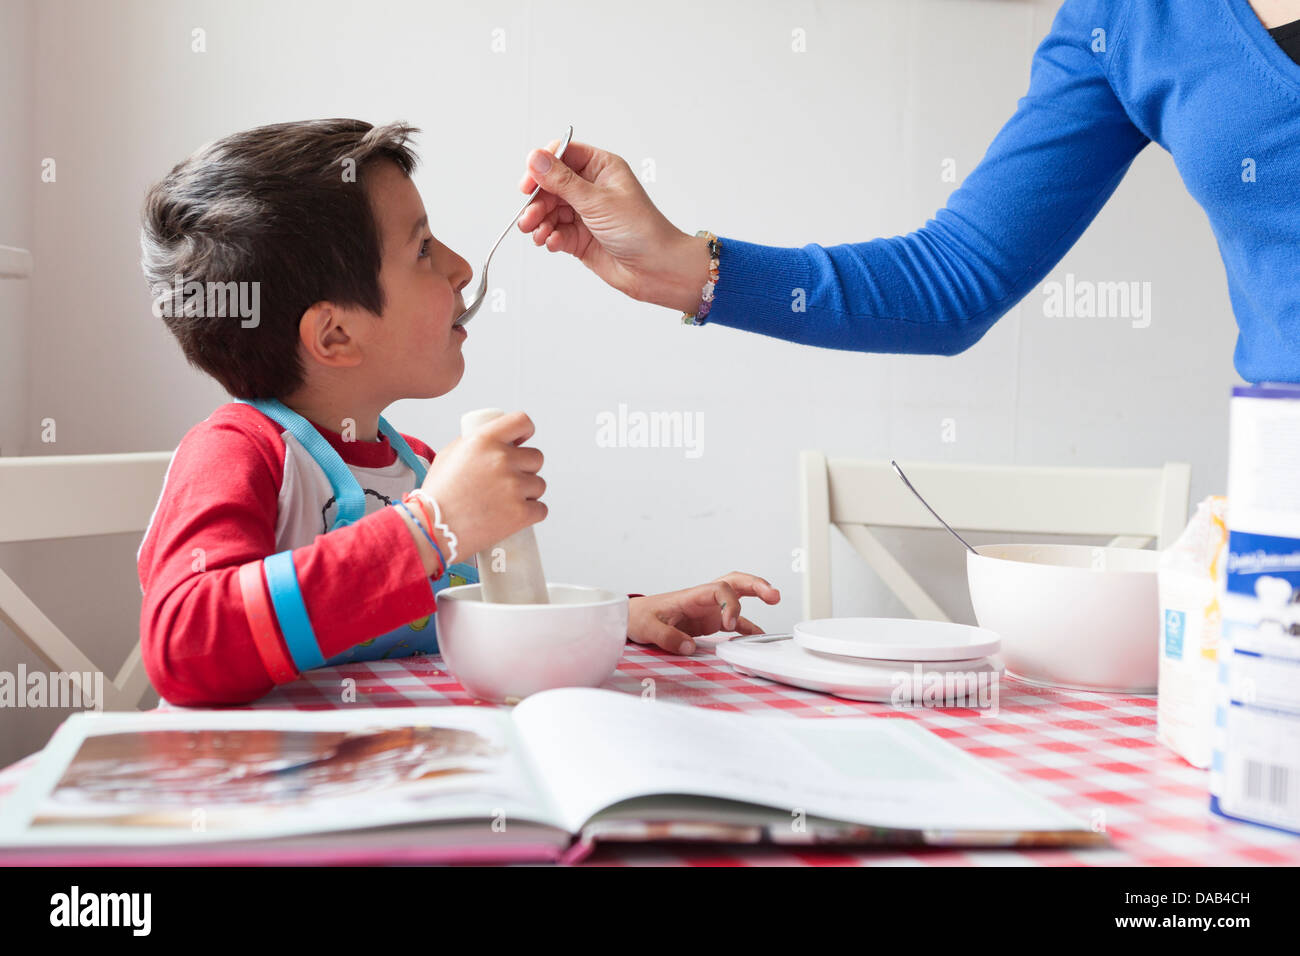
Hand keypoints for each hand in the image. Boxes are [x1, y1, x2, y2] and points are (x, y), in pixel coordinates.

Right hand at [418, 411, 545, 559]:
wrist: (432, 530)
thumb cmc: (437, 495)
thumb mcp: (449, 455)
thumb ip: (476, 442)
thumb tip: (498, 438)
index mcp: (484, 440)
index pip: (522, 421)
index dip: (525, 431)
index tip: (523, 441)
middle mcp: (502, 459)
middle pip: (536, 458)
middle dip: (525, 469)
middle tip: (506, 482)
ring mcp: (514, 487)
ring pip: (539, 485)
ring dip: (528, 493)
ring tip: (503, 503)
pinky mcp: (521, 513)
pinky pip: (541, 509)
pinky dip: (531, 514)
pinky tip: (513, 517)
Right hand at [517, 139, 711, 312]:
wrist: (655, 269)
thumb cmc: (640, 230)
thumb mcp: (597, 201)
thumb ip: (562, 181)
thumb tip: (536, 158)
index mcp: (600, 168)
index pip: (562, 155)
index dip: (541, 167)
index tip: (527, 184)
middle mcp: (591, 188)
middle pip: (550, 185)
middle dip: (537, 201)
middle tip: (529, 217)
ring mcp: (584, 213)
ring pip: (549, 210)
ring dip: (538, 221)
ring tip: (536, 233)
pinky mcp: (579, 237)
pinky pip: (555, 232)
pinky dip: (549, 237)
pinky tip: (552, 243)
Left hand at [627, 572, 780, 654]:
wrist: (633, 618)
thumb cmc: (639, 618)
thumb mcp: (647, 628)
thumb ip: (667, 637)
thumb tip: (689, 647)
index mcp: (691, 596)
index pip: (720, 589)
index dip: (730, 605)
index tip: (729, 626)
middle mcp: (703, 599)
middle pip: (735, 582)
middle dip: (756, 585)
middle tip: (773, 595)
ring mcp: (708, 609)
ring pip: (737, 595)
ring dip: (757, 595)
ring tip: (776, 600)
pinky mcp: (708, 621)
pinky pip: (734, 620)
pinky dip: (748, 625)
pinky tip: (759, 636)